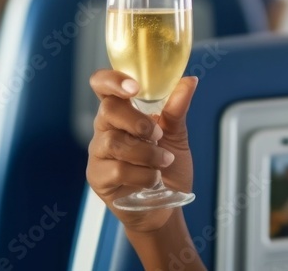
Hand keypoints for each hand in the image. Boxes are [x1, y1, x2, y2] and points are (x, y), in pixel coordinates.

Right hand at [86, 70, 197, 232]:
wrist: (165, 207)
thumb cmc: (167, 167)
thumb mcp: (177, 135)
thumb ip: (177, 109)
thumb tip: (189, 81)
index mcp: (122, 112)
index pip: (103, 86)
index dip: (112, 80)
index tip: (134, 86)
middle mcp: (106, 129)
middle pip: (109, 110)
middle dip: (138, 121)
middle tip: (158, 135)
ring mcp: (99, 153)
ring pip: (114, 142)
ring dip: (147, 152)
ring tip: (164, 161)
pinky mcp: (98, 177)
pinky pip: (117, 169)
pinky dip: (142, 174)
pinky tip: (153, 179)